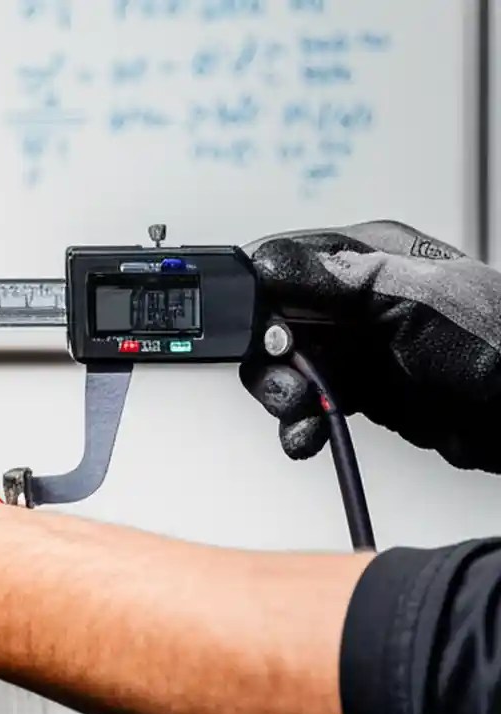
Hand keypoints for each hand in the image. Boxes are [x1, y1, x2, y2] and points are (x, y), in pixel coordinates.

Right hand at [239, 220, 500, 473]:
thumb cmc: (500, 346)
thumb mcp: (414, 303)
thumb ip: (337, 281)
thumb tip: (268, 261)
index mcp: (368, 255)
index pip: (283, 263)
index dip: (258, 300)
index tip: (260, 335)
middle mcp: (357, 297)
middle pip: (274, 321)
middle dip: (269, 357)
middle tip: (288, 384)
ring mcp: (360, 344)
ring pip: (287, 365)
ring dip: (282, 394)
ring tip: (299, 414)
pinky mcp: (364, 388)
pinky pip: (311, 400)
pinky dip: (299, 421)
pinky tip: (307, 435)